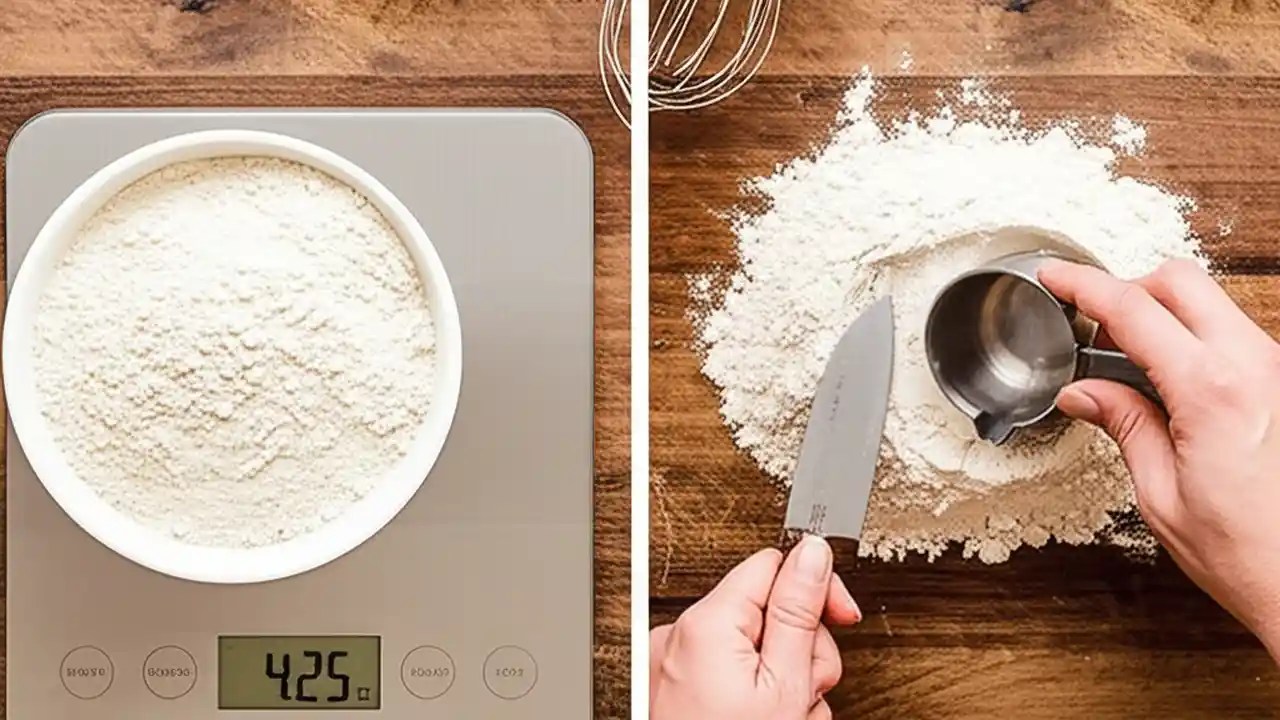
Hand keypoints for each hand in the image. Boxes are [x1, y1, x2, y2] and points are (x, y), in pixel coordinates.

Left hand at [650, 536, 862, 719]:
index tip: (841, 615)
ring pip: (754, 647)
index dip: (814, 587)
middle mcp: (682, 635)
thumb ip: (800, 613)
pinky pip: (728, 673)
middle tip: (808, 690)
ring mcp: (675, 664)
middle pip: (766, 608)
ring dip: (784, 678)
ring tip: (788, 716)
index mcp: (707, 624)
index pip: (771, 565)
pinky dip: (754, 694)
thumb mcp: (786, 685)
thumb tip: (814, 554)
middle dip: (802, 647)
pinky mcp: (676, 689)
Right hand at [1041, 259, 1279, 657]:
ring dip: (1164, 318)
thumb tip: (1085, 393)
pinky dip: (1193, 342)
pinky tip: (1170, 385)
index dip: (1084, 285)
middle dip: (1128, 290)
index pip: (1133, 310)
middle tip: (1093, 328)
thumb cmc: (1250, 553)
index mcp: (1214, 391)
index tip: (1055, 277)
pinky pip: (1232, 337)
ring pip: (1211, 305)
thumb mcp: (1161, 493)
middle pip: (1180, 282)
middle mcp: (1256, 368)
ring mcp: (1278, 372)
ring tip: (1130, 367)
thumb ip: (1124, 426)